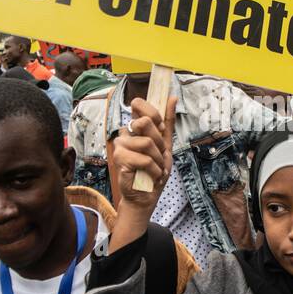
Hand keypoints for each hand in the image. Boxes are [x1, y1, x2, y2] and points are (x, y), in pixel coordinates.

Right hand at [108, 95, 176, 216]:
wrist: (146, 196)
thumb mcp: (166, 145)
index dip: (153, 114)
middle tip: (159, 155)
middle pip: (144, 122)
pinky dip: (154, 170)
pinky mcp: (119, 159)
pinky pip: (145, 159)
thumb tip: (172, 97)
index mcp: (136, 127)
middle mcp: (126, 133)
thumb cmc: (154, 170)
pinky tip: (151, 176)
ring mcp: (120, 145)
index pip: (139, 105)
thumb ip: (167, 122)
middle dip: (159, 141)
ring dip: (158, 159)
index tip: (160, 129)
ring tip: (156, 169)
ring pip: (147, 142)